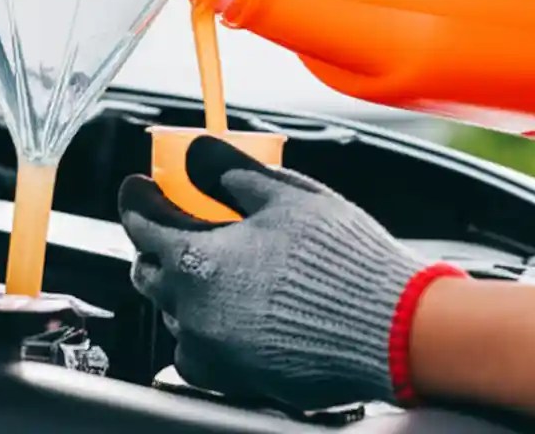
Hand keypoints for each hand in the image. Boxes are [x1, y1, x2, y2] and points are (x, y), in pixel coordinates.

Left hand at [119, 136, 462, 410]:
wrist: (396, 331)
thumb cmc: (344, 263)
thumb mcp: (284, 195)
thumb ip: (227, 171)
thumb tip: (196, 153)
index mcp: (195, 262)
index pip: (141, 224)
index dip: (138, 199)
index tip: (141, 188)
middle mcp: (193, 313)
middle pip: (150, 272)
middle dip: (156, 243)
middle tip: (181, 222)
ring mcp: (214, 353)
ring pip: (175, 316)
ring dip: (184, 288)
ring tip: (219, 266)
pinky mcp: (239, 380)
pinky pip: (202, 354)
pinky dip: (207, 330)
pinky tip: (236, 312)